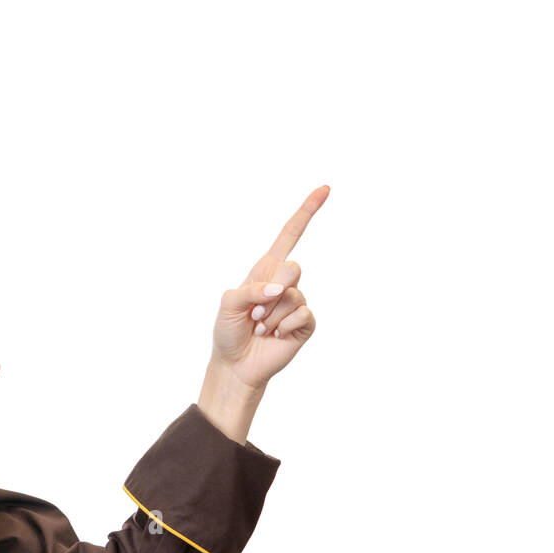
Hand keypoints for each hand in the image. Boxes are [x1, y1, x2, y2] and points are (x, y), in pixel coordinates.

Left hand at [210, 185, 327, 389]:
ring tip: (260, 328)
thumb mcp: (228, 303)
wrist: (236, 364)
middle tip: (255, 313)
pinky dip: (283, 327)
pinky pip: (302, 315)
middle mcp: (284, 283)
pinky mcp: (305, 324)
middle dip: (273, 289)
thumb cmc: (229, 331)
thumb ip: (250, 289)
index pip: (290, 235)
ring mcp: (296, 303)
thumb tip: (278, 291)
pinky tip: (275, 336)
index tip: (325, 189)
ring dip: (270, 317)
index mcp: (266, 270)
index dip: (307, 212)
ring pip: (293, 297)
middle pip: (293, 268)